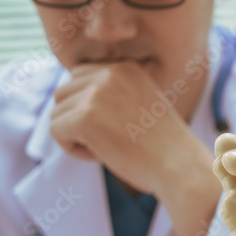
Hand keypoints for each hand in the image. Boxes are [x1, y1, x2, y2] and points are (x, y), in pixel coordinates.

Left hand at [49, 61, 212, 200]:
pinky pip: (56, 132)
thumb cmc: (164, 147)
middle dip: (78, 119)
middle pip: (63, 93)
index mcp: (125, 67)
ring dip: (76, 135)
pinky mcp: (84, 117)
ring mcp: (95, 94)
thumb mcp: (140, 104)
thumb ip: (111, 93)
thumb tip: (68, 97)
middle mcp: (109, 72)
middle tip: (113, 139)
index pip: (80, 78)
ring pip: (57, 113)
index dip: (91, 108)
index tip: (120, 126)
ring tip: (110, 146)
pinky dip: (74, 150)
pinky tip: (103, 154)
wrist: (180, 167)